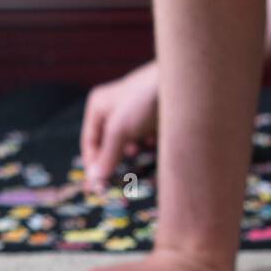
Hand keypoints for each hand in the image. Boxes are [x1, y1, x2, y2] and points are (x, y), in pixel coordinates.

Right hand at [80, 61, 158, 190]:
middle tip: (120, 178)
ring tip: (138, 150)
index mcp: (98, 107)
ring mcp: (135, 113)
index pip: (90, 142)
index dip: (94, 164)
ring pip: (129, 142)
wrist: (180, 84)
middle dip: (115, 159)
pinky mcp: (153, 118)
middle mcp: (114, 109)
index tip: (99, 187)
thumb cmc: (143, 101)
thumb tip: (95, 179)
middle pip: (109, 144)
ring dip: (133, 151)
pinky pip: (146, 138)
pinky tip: (154, 141)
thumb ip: (108, 155)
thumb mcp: (120, 130)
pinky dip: (149, 143)